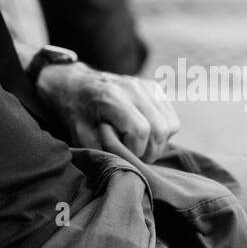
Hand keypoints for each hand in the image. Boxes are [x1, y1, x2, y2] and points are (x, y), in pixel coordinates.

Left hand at [37, 63, 179, 162]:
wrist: (75, 86)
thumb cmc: (77, 114)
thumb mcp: (81, 135)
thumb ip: (105, 149)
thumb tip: (129, 162)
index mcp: (111, 96)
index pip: (140, 130)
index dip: (135, 150)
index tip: (122, 153)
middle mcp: (132, 87)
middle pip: (160, 129)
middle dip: (148, 151)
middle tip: (132, 155)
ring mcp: (145, 86)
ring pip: (170, 125)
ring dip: (158, 143)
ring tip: (138, 146)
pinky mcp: (154, 88)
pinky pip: (171, 119)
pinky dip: (162, 132)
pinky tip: (144, 135)